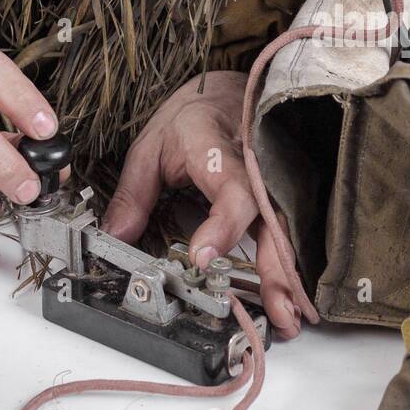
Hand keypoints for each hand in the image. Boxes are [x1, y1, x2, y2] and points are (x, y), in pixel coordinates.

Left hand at [101, 70, 303, 337]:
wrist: (231, 90)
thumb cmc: (192, 118)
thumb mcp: (151, 145)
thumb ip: (134, 192)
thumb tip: (117, 237)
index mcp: (216, 145)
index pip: (229, 185)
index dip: (222, 223)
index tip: (203, 257)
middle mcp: (255, 162)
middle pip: (270, 215)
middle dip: (274, 265)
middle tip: (275, 309)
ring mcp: (276, 176)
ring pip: (288, 226)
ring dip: (289, 275)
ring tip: (288, 318)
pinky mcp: (284, 191)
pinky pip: (290, 228)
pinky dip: (292, 265)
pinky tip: (293, 298)